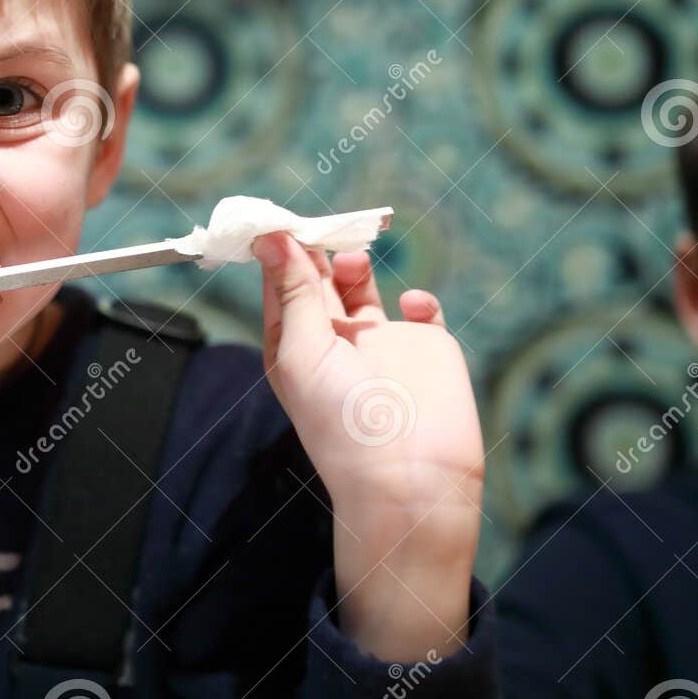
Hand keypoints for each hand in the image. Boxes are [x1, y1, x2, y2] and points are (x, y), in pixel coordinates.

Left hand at [252, 231, 483, 661]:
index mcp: (292, 346)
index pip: (280, 286)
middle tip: (320, 224)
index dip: (278, 251)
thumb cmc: (343, 423)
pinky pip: (421, 310)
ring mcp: (380, 344)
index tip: (275, 218)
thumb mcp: (303, 351)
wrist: (411, 480)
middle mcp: (333, 342)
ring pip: (362, 286)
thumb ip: (294, 293)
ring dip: (355, 264)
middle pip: (319, 279)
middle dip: (317, 249)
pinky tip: (413, 306)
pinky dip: (419, 299)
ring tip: (352, 258)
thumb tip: (272, 239)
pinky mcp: (425, 349)